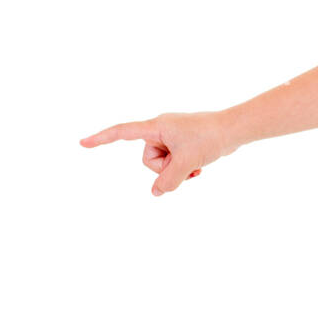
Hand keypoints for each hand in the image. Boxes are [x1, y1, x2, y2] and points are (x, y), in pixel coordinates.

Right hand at [79, 111, 236, 196]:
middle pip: (148, 159)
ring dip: (177, 170)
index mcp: (157, 126)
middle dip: (164, 168)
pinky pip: (174, 163)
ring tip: (195, 164)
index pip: (123, 132)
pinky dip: (184, 168)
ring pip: (162, 164)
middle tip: (186, 162)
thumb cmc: (210, 138)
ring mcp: (172, 137)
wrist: (235, 129)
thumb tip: (156, 192)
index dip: (101, 139)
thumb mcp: (186, 163)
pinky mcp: (182, 143)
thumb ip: (167, 181)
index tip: (82, 143)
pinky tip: (199, 167)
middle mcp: (161, 129)